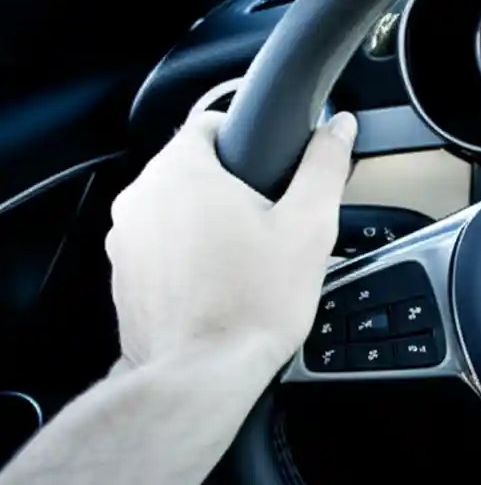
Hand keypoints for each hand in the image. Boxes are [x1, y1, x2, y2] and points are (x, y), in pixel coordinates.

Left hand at [107, 110, 356, 370]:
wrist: (200, 376)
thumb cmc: (250, 304)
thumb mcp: (308, 226)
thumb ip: (324, 165)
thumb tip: (338, 128)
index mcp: (182, 171)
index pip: (210, 122)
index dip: (248, 137)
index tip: (272, 166)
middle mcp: (140, 198)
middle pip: (193, 169)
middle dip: (231, 187)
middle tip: (270, 221)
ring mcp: (124, 239)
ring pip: (175, 209)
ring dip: (207, 222)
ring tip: (248, 258)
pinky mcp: (123, 276)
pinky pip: (160, 247)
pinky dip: (187, 256)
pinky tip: (220, 284)